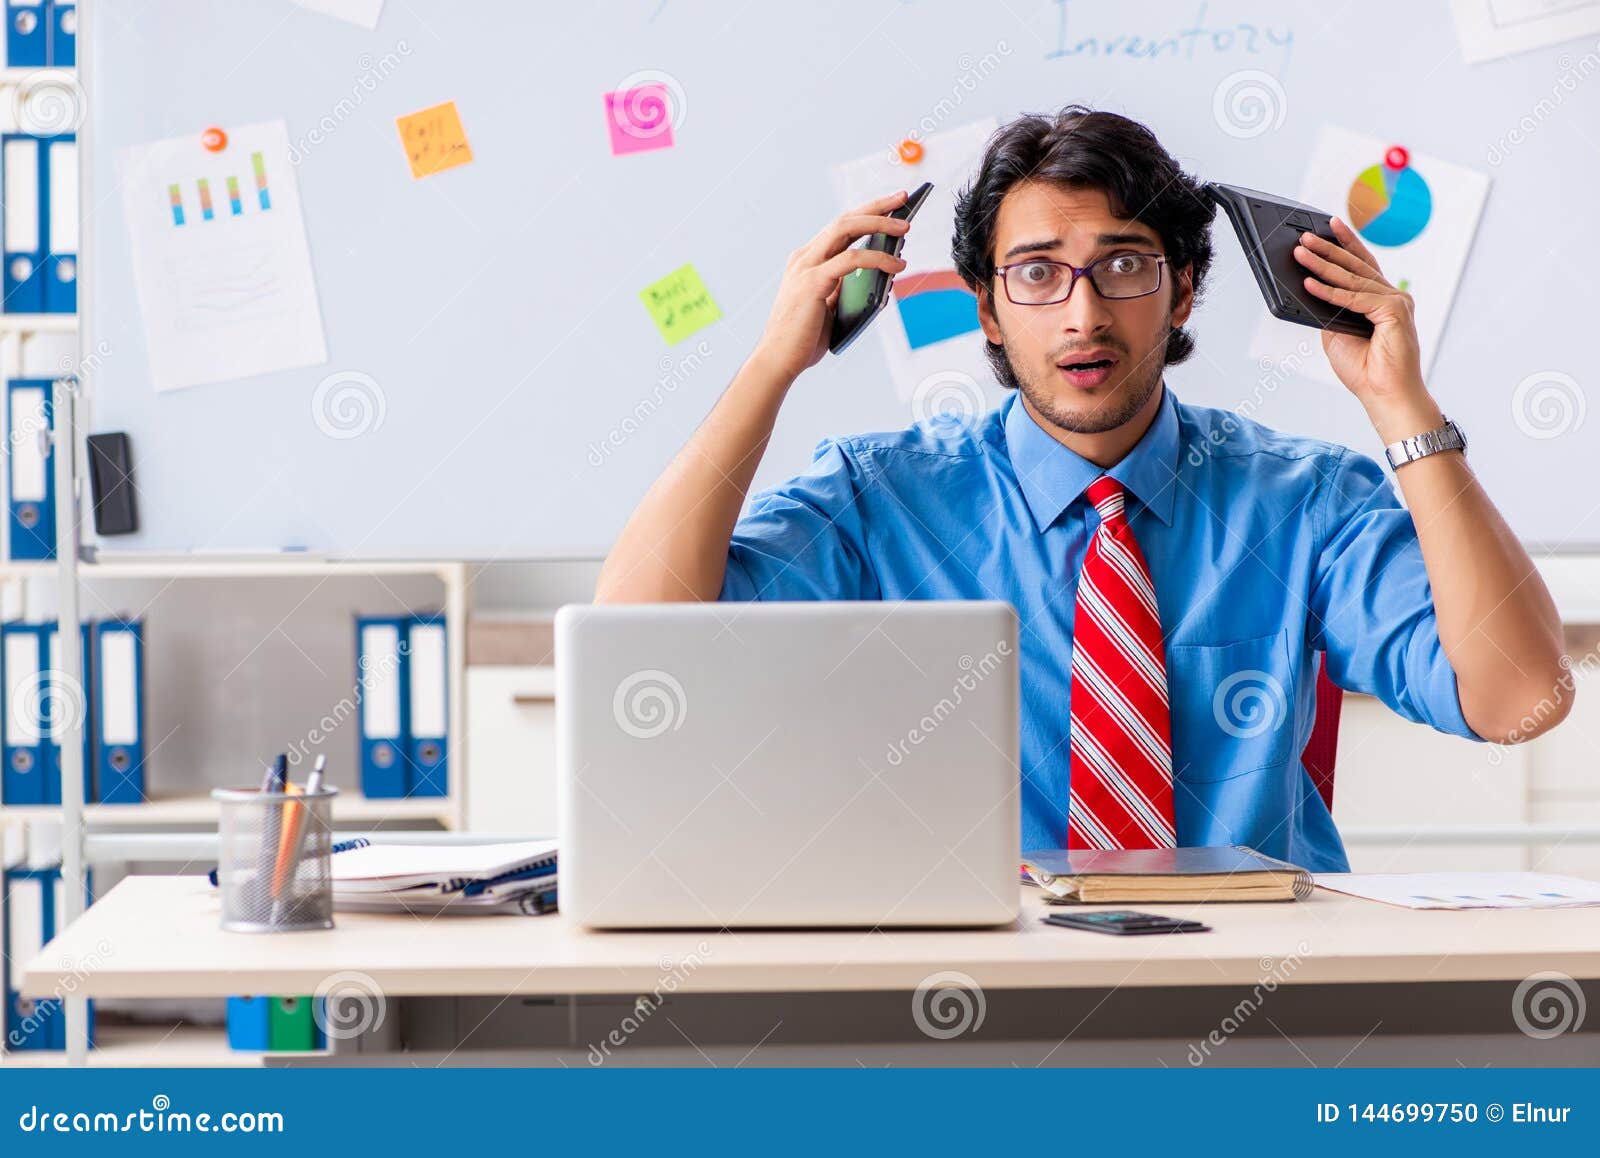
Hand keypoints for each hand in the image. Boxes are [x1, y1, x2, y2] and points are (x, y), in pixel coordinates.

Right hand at [749, 190, 909, 382]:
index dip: (866, 213)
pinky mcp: (813, 282)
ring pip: (846, 229)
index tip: (891, 205)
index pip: (840, 228)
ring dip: (879, 223)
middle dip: (876, 206)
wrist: (778, 360)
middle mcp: (805, 258)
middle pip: (844, 219)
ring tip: (905, 227)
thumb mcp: (829, 306)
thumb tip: (878, 278)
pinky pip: (851, 260)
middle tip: (902, 198)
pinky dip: (877, 258)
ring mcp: (806, 267)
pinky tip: (895, 265)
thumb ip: (844, 288)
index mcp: (807, 261)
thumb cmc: (803, 338)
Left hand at [1294, 217, 1427, 414]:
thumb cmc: (1364, 370)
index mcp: (1382, 300)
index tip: (1329, 224)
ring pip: (1353, 278)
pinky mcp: (1394, 311)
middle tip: (1304, 236)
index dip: (1346, 243)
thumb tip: (1313, 289)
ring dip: (1322, 265)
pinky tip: (1309, 283)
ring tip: (1301, 252)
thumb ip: (1331, 311)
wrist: (1384, 394)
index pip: (1363, 264)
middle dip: (1328, 248)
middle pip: (1356, 265)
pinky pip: (1355, 298)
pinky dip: (1330, 291)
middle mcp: (1393, 296)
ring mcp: (1396, 301)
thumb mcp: (1337, 334)